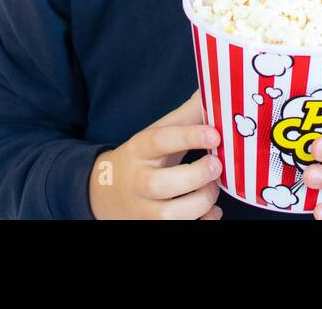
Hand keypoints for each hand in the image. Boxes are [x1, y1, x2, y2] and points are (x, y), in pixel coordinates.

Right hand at [88, 88, 224, 218]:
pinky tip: (211, 212)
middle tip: (217, 164)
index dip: (189, 136)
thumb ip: (187, 117)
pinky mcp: (151, 228)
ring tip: (211, 189)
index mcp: (138, 150)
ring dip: (201, 203)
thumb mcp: (156, 134)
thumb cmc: (143, 159)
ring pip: (170, 215)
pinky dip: (202, 223)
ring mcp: (142, 211)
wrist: (104, 192)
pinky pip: (180, 231)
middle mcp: (137, 181)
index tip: (215, 133)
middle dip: (196, 176)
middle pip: (161, 184)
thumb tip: (217, 89)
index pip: (160, 140)